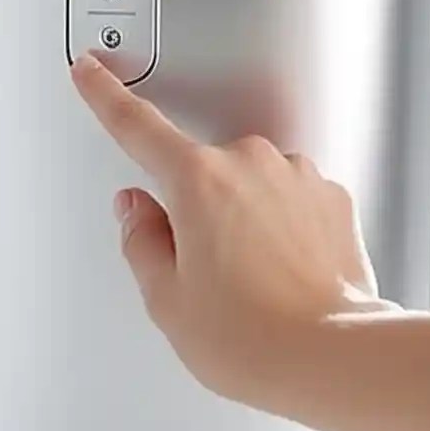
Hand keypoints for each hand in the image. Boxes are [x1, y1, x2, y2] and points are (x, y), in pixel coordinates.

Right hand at [70, 55, 384, 414]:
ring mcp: (296, 177)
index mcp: (196, 181)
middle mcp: (249, 164)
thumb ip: (140, 241)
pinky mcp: (332, 198)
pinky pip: (287, 200)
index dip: (105, 96)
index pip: (135, 126)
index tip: (91, 72)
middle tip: (201, 273)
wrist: (338, 358)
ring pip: (246, 186)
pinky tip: (280, 276)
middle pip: (196, 172)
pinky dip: (279, 230)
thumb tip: (138, 211)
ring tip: (250, 285)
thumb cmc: (255, 337)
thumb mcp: (166, 298)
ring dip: (239, 220)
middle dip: (191, 210)